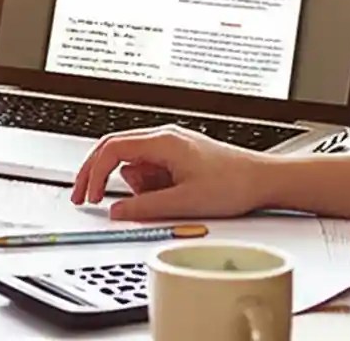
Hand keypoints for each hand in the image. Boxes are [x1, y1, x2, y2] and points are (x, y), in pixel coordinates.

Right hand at [70, 125, 274, 220]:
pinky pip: (149, 169)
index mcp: (163, 141)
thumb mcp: (185, 202)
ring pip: (132, 162)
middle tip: (86, 197)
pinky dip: (150, 184)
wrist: (263, 180)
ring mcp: (170, 145)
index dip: (94, 173)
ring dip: (136, 185)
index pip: (112, 149)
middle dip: (98, 175)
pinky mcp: (176, 155)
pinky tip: (172, 194)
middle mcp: (163, 137)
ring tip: (165, 199)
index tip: (90, 196)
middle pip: (113, 149)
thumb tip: (117, 211)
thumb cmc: (234, 183)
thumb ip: (146, 207)